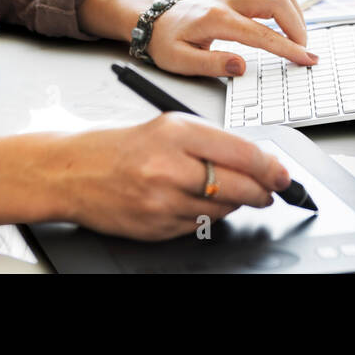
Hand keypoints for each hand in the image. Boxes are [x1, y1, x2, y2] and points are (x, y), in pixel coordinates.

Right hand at [61, 113, 292, 240]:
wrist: (71, 172)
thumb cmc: (122, 146)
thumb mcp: (168, 127)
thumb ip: (212, 142)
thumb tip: (257, 161)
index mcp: (176, 132)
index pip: (242, 153)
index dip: (270, 167)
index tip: (283, 174)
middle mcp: (169, 166)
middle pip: (239, 187)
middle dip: (262, 191)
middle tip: (269, 190)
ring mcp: (161, 201)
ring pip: (222, 210)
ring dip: (234, 204)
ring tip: (222, 191)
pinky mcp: (155, 227)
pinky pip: (199, 225)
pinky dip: (205, 215)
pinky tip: (192, 201)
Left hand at [145, 0, 315, 77]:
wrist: (155, 19)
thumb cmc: (166, 42)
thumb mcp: (179, 61)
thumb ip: (210, 64)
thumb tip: (240, 67)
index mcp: (216, 18)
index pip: (261, 33)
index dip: (287, 47)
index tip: (306, 59)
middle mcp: (229, 0)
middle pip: (278, 2)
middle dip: (299, 27)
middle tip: (304, 52)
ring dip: (295, 16)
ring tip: (298, 41)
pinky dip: (287, 9)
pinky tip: (289, 27)